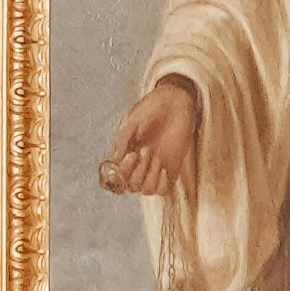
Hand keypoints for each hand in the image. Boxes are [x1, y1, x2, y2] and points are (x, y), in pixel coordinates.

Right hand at [100, 73, 202, 200]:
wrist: (175, 101)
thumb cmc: (152, 108)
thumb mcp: (132, 122)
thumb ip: (123, 141)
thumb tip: (114, 160)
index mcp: (125, 153)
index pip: (115, 177)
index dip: (119, 173)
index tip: (130, 155)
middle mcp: (138, 164)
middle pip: (130, 185)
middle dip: (137, 171)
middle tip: (146, 149)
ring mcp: (154, 168)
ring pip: (145, 190)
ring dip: (148, 176)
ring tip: (155, 156)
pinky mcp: (171, 169)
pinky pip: (162, 190)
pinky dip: (160, 183)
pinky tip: (163, 168)